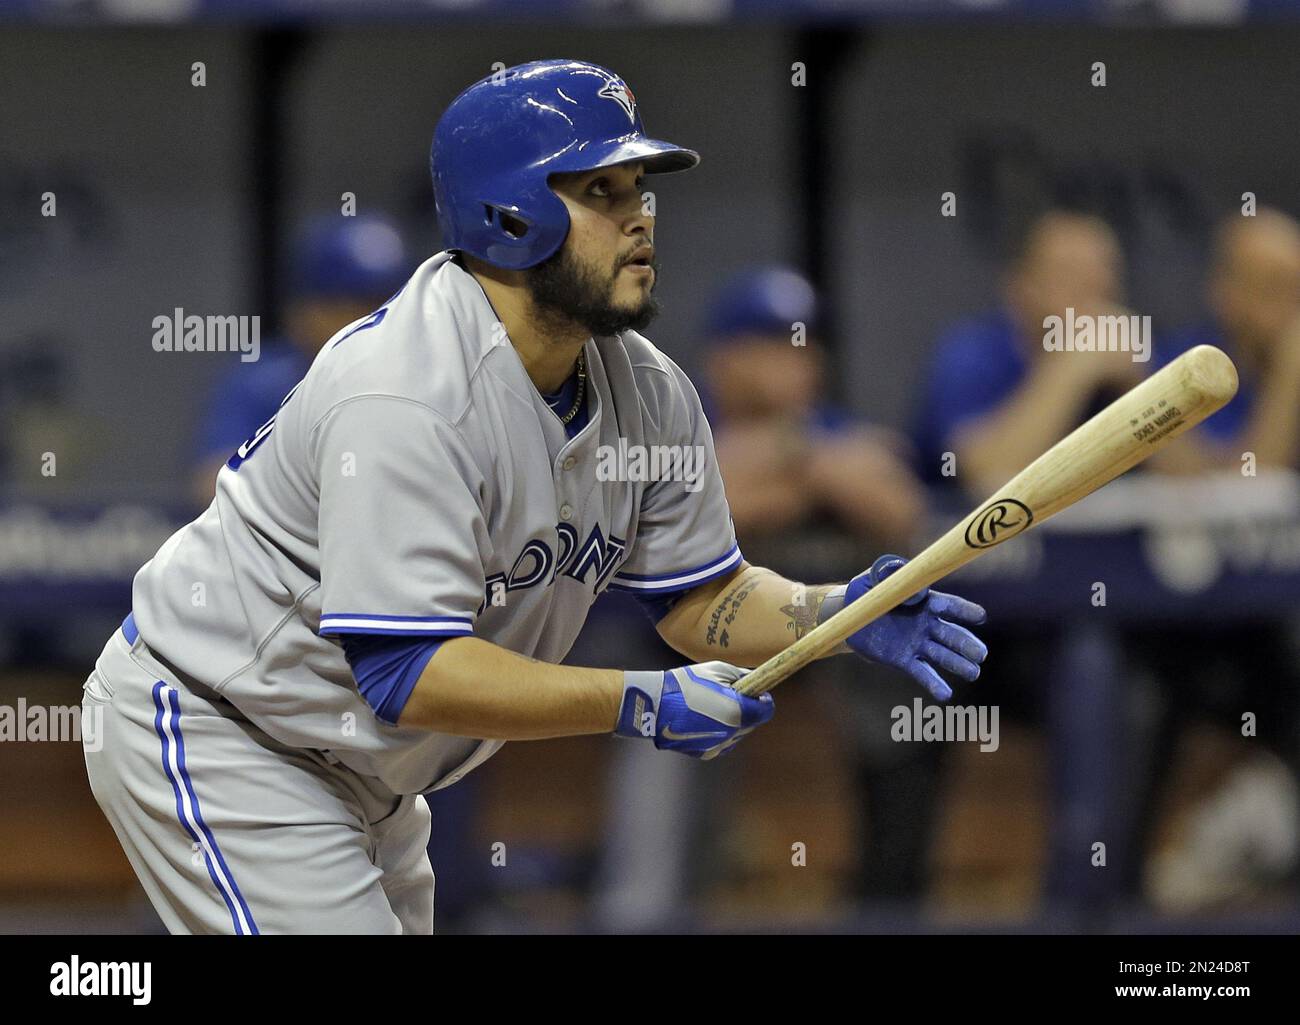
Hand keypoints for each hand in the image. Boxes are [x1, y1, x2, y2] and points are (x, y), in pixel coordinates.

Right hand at [615, 661, 774, 759]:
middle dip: (747, 709)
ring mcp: (719, 746)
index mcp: (738, 712)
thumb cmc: (686, 684)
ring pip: (738, 733)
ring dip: (733, 721)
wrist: (655, 706)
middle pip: (753, 722)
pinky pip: (722, 741)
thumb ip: (742, 676)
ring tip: (712, 707)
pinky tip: (702, 719)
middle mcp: (732, 733)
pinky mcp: (707, 753)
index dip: (763, 699)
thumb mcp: (718, 670)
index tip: (756, 691)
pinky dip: (719, 731)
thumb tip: (755, 682)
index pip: (766, 710)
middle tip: (730, 696)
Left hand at [840, 554, 987, 700]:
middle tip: (981, 654)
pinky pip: (922, 673)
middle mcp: (927, 624)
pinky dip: (934, 684)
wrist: (849, 615)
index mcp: (924, 601)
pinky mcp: (905, 660)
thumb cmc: (868, 591)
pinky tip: (946, 695)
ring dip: (958, 664)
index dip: (964, 610)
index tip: (980, 616)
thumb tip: (910, 582)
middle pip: (951, 634)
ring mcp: (918, 644)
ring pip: (942, 655)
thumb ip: (891, 574)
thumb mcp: (876, 578)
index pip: (949, 605)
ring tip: (973, 673)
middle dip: (966, 644)